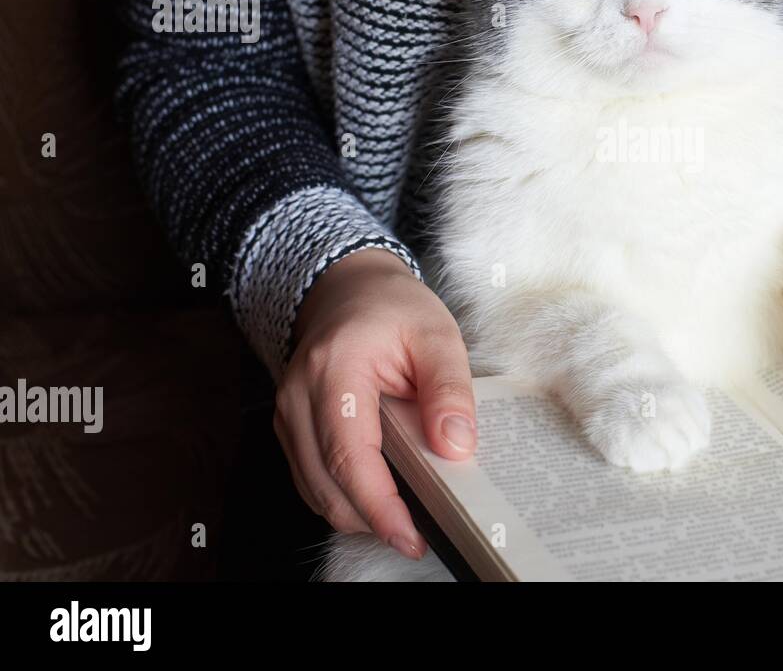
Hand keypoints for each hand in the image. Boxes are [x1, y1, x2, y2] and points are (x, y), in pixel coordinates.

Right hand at [274, 248, 475, 559]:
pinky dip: (344, 496)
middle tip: (419, 537)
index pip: (350, 455)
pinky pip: (312, 478)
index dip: (379, 506)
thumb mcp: (438, 335)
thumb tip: (455, 446)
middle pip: (325, 485)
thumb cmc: (393, 307)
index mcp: (334, 369)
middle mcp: (297, 396)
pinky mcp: (290, 427)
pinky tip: (380, 497)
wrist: (349, 287)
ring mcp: (286, 414)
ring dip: (357, 513)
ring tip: (406, 519)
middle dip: (371, 521)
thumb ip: (450, 390)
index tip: (411, 536)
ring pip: (314, 490)